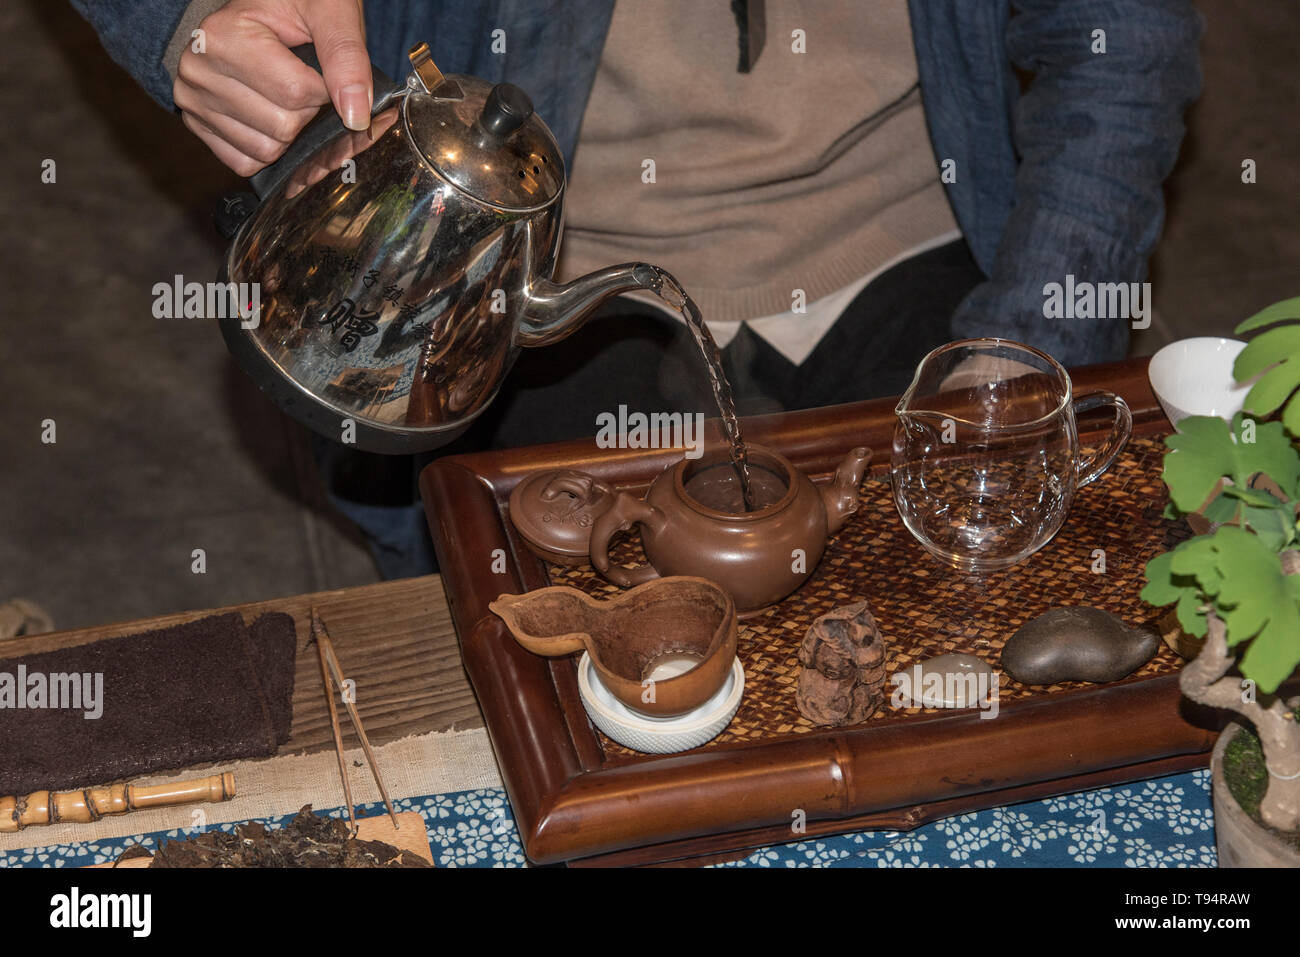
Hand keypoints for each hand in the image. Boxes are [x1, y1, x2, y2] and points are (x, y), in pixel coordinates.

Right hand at [173, 0, 370, 175]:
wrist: (259, 8)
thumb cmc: (294, 4)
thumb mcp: (328, 9)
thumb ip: (346, 56)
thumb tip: (356, 116)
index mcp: (223, 36)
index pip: (295, 93)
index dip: (324, 89)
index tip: (319, 69)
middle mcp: (198, 70)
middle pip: (281, 127)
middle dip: (307, 111)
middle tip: (302, 80)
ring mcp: (193, 101)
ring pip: (266, 150)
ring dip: (290, 132)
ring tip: (284, 94)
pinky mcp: (198, 125)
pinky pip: (245, 162)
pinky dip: (268, 149)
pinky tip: (271, 116)